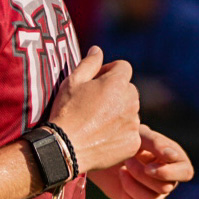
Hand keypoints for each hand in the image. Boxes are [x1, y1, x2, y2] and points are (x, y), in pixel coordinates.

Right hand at [47, 46, 141, 174]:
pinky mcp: (133, 142)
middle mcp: (130, 101)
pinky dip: (120, 133)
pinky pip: (131, 132)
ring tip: (97, 123)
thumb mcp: (72, 82)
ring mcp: (134, 123)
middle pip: (129, 89)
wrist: (65, 148)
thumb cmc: (66, 112)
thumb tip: (97, 49)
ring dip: (119, 112)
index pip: (123, 67)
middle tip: (95, 104)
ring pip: (131, 111)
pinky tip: (102, 137)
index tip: (96, 82)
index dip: (109, 71)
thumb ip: (89, 63)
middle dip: (116, 93)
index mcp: (117, 83)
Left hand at [91, 125, 193, 198]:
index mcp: (175, 161)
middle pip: (165, 188)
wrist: (105, 152)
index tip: (148, 166)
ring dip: (132, 184)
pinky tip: (122, 179)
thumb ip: (157, 143)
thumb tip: (173, 156)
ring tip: (123, 168)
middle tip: (128, 160)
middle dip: (142, 174)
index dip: (169, 173)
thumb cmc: (127, 139)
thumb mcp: (141, 135)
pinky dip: (127, 195)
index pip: (185, 173)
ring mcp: (155, 193)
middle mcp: (168, 179)